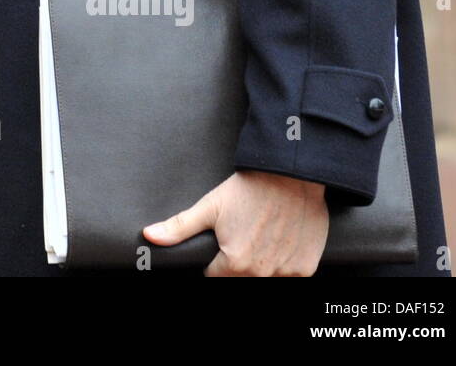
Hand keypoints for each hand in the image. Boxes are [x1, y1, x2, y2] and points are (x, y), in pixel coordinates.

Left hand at [143, 169, 329, 275]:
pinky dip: (283, 263)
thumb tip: (149, 237)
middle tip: (243, 236)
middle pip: (240, 279)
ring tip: (261, 237)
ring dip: (260, 265)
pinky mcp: (306, 268)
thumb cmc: (248, 189)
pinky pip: (290, 275)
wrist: (290, 175)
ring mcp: (286, 272)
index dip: (214, 263)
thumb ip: (179, 227)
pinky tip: (279, 241)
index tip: (220, 245)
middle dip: (236, 263)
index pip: (215, 277)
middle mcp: (261, 273)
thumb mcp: (209, 206)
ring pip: (265, 279)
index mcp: (234, 263)